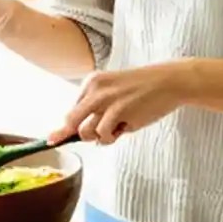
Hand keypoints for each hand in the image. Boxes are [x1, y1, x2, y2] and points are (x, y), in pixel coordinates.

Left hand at [48, 60, 197, 144]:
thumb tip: (78, 134)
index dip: (68, 127)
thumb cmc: (143, 89)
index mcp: (92, 82)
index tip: (54, 140)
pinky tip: (126, 128)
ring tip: (118, 128)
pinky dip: (112, 138)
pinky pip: (103, 136)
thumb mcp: (115, 92)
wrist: (169, 81)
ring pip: (86, 132)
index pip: (71, 109)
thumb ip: (97, 109)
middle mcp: (94, 89)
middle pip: (70, 121)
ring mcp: (105, 100)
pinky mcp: (118, 111)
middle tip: (97, 136)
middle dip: (77, 135)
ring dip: (100, 137)